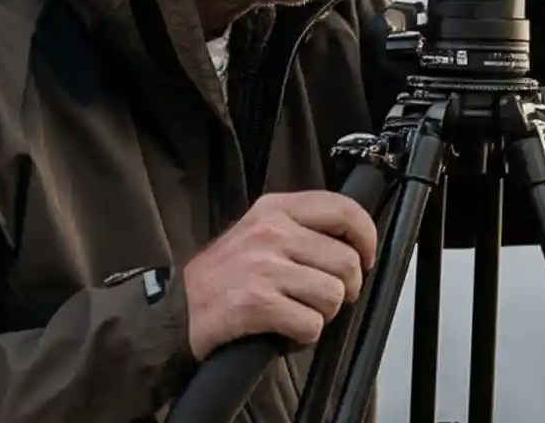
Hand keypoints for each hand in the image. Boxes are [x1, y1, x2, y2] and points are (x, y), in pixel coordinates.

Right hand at [181, 191, 377, 360]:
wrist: (177, 308)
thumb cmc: (224, 274)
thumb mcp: (258, 230)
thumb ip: (301, 226)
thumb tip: (354, 243)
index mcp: (275, 209)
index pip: (343, 209)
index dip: (367, 237)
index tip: (366, 257)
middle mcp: (271, 233)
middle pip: (346, 262)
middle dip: (346, 288)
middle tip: (327, 297)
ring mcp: (264, 268)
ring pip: (333, 295)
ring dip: (324, 314)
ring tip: (299, 312)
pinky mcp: (257, 304)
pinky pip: (311, 325)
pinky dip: (304, 335)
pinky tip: (285, 329)